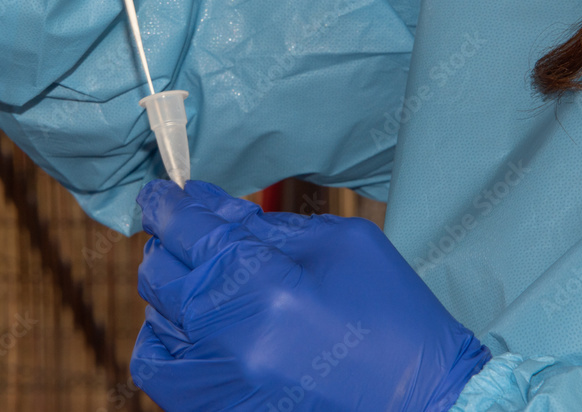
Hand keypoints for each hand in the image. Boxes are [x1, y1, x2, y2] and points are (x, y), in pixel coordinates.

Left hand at [132, 180, 489, 410]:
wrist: (424, 405)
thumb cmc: (393, 318)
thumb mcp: (341, 245)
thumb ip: (266, 223)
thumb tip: (207, 202)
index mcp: (264, 283)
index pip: (190, 229)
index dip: (167, 203)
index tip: (160, 193)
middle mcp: (228, 335)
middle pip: (162, 270)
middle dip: (171, 243)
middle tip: (193, 234)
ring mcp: (217, 381)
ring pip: (157, 314)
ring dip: (175, 289)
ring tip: (208, 282)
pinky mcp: (214, 410)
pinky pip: (157, 367)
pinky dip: (163, 339)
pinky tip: (193, 326)